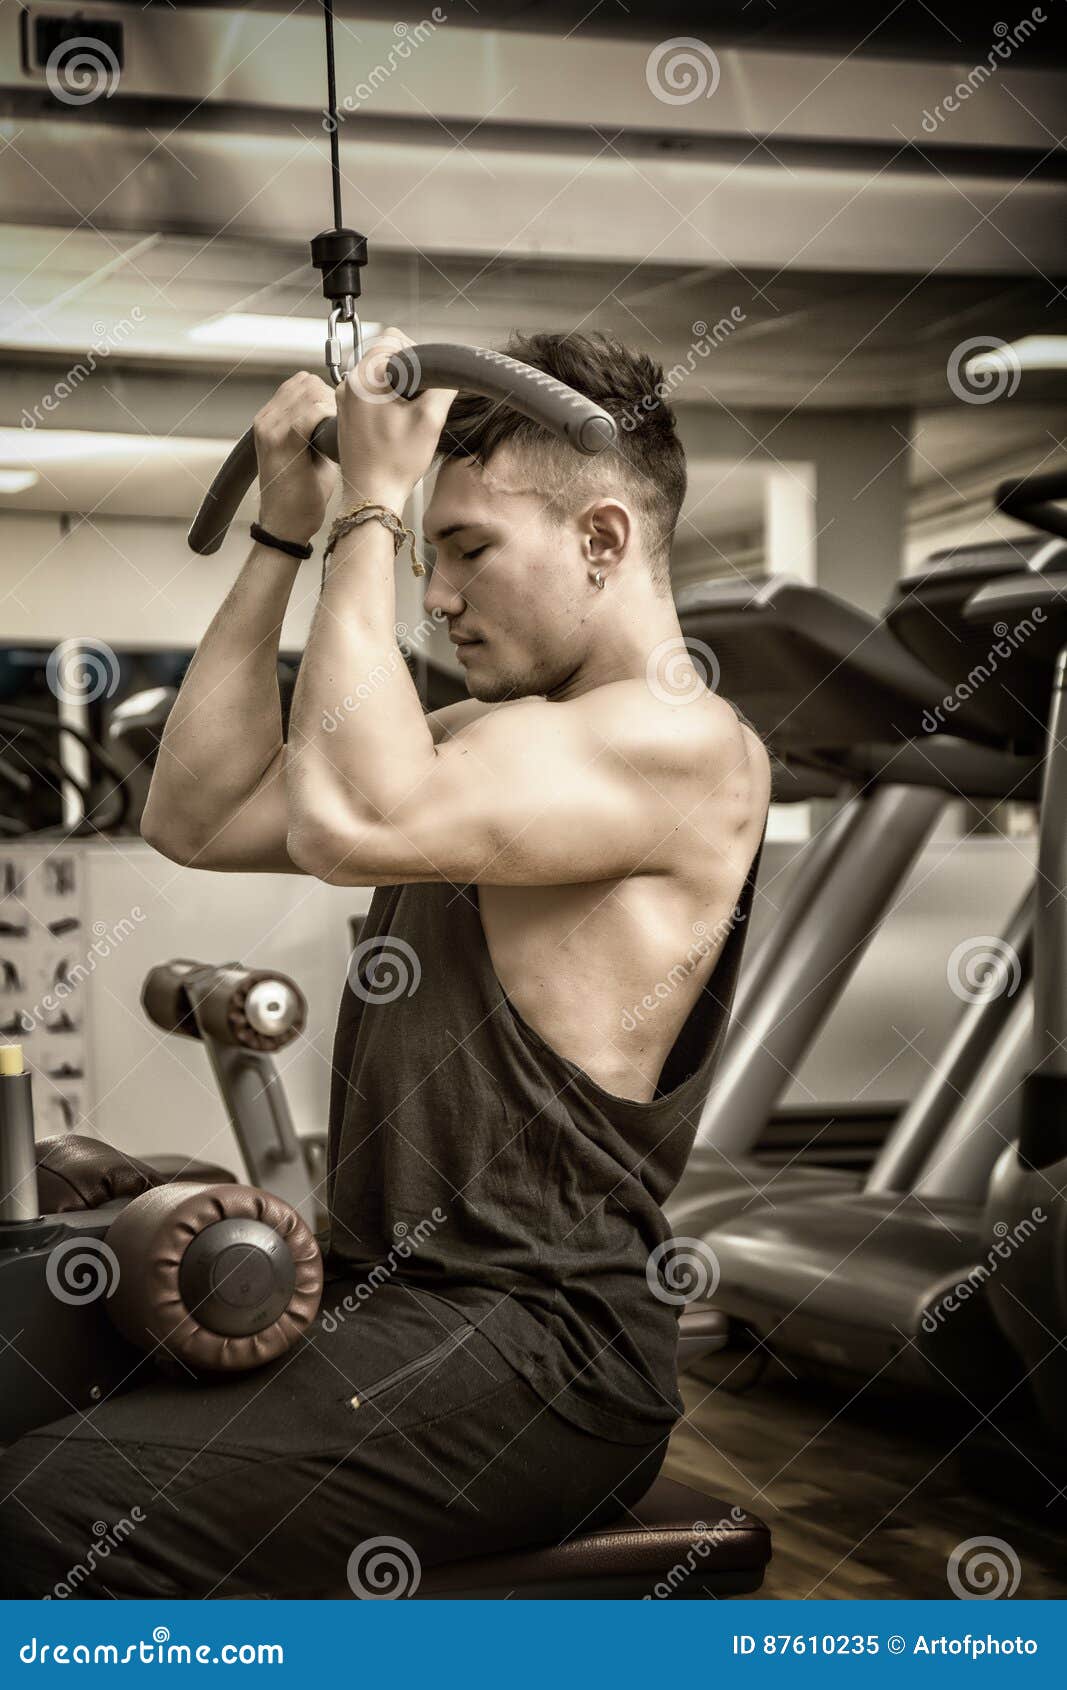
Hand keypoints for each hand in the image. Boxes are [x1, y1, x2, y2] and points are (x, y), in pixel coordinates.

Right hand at [253, 372, 338, 544]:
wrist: (285, 526)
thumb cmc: (302, 495)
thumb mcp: (310, 453)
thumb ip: (320, 429)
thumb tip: (344, 414)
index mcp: (270, 418)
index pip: (302, 382)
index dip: (326, 394)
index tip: (339, 417)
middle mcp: (266, 418)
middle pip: (307, 382)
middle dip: (330, 398)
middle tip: (341, 427)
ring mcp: (270, 428)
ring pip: (310, 392)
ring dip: (330, 409)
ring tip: (337, 435)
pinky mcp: (279, 441)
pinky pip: (310, 413)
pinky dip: (327, 420)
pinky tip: (334, 440)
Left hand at [337, 326, 456, 511]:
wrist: (372, 496)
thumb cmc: (395, 464)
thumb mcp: (430, 421)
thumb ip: (443, 386)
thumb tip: (450, 372)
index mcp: (365, 378)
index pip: (393, 338)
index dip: (417, 352)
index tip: (426, 378)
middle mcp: (348, 383)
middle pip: (383, 353)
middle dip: (407, 369)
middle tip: (419, 398)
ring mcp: (343, 398)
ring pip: (376, 372)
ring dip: (396, 384)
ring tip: (407, 413)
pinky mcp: (345, 412)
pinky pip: (368, 391)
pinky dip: (384, 398)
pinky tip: (395, 422)